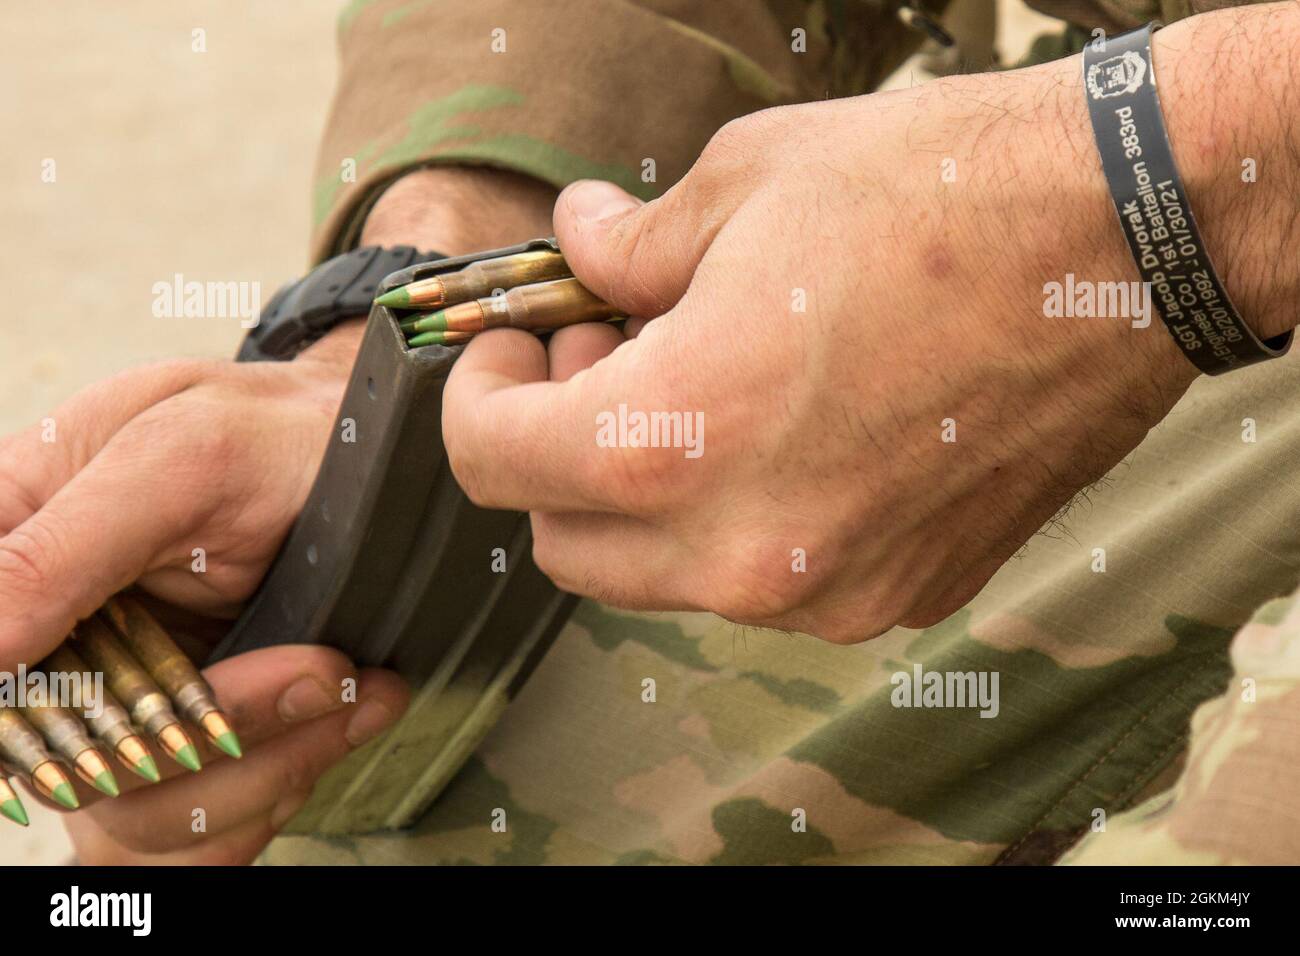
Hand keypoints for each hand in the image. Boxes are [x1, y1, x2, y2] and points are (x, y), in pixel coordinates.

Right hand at [0, 165, 555, 860]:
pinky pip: (210, 832)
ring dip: (266, 768)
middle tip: (318, 669)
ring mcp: (128, 706)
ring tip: (349, 686)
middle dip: (211, 734)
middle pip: (71, 771)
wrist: (375, 456)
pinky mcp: (201, 743)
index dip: (49, 723)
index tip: (163, 705)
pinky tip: (340, 718)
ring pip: (147, 817)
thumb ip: (61, 546)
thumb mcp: (173, 456)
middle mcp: (58, 648)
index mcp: (15, 559)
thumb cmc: (273, 433)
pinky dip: (281, 789)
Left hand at [441, 8, 1299, 642]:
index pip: (496, 463)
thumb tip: (574, 250)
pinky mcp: (900, 594)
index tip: (511, 347)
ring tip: (708, 383)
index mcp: (684, 437)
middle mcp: (748, 546)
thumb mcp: (744, 183)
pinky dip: (742, 518)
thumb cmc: (941, 195)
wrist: (1125, 243)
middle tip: (606, 356)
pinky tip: (793, 427)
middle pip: (567, 544)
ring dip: (646, 495)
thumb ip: (626, 246)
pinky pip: (767, 580)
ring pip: (662, 576)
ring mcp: (831, 589)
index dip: (477, 396)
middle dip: (555, 453)